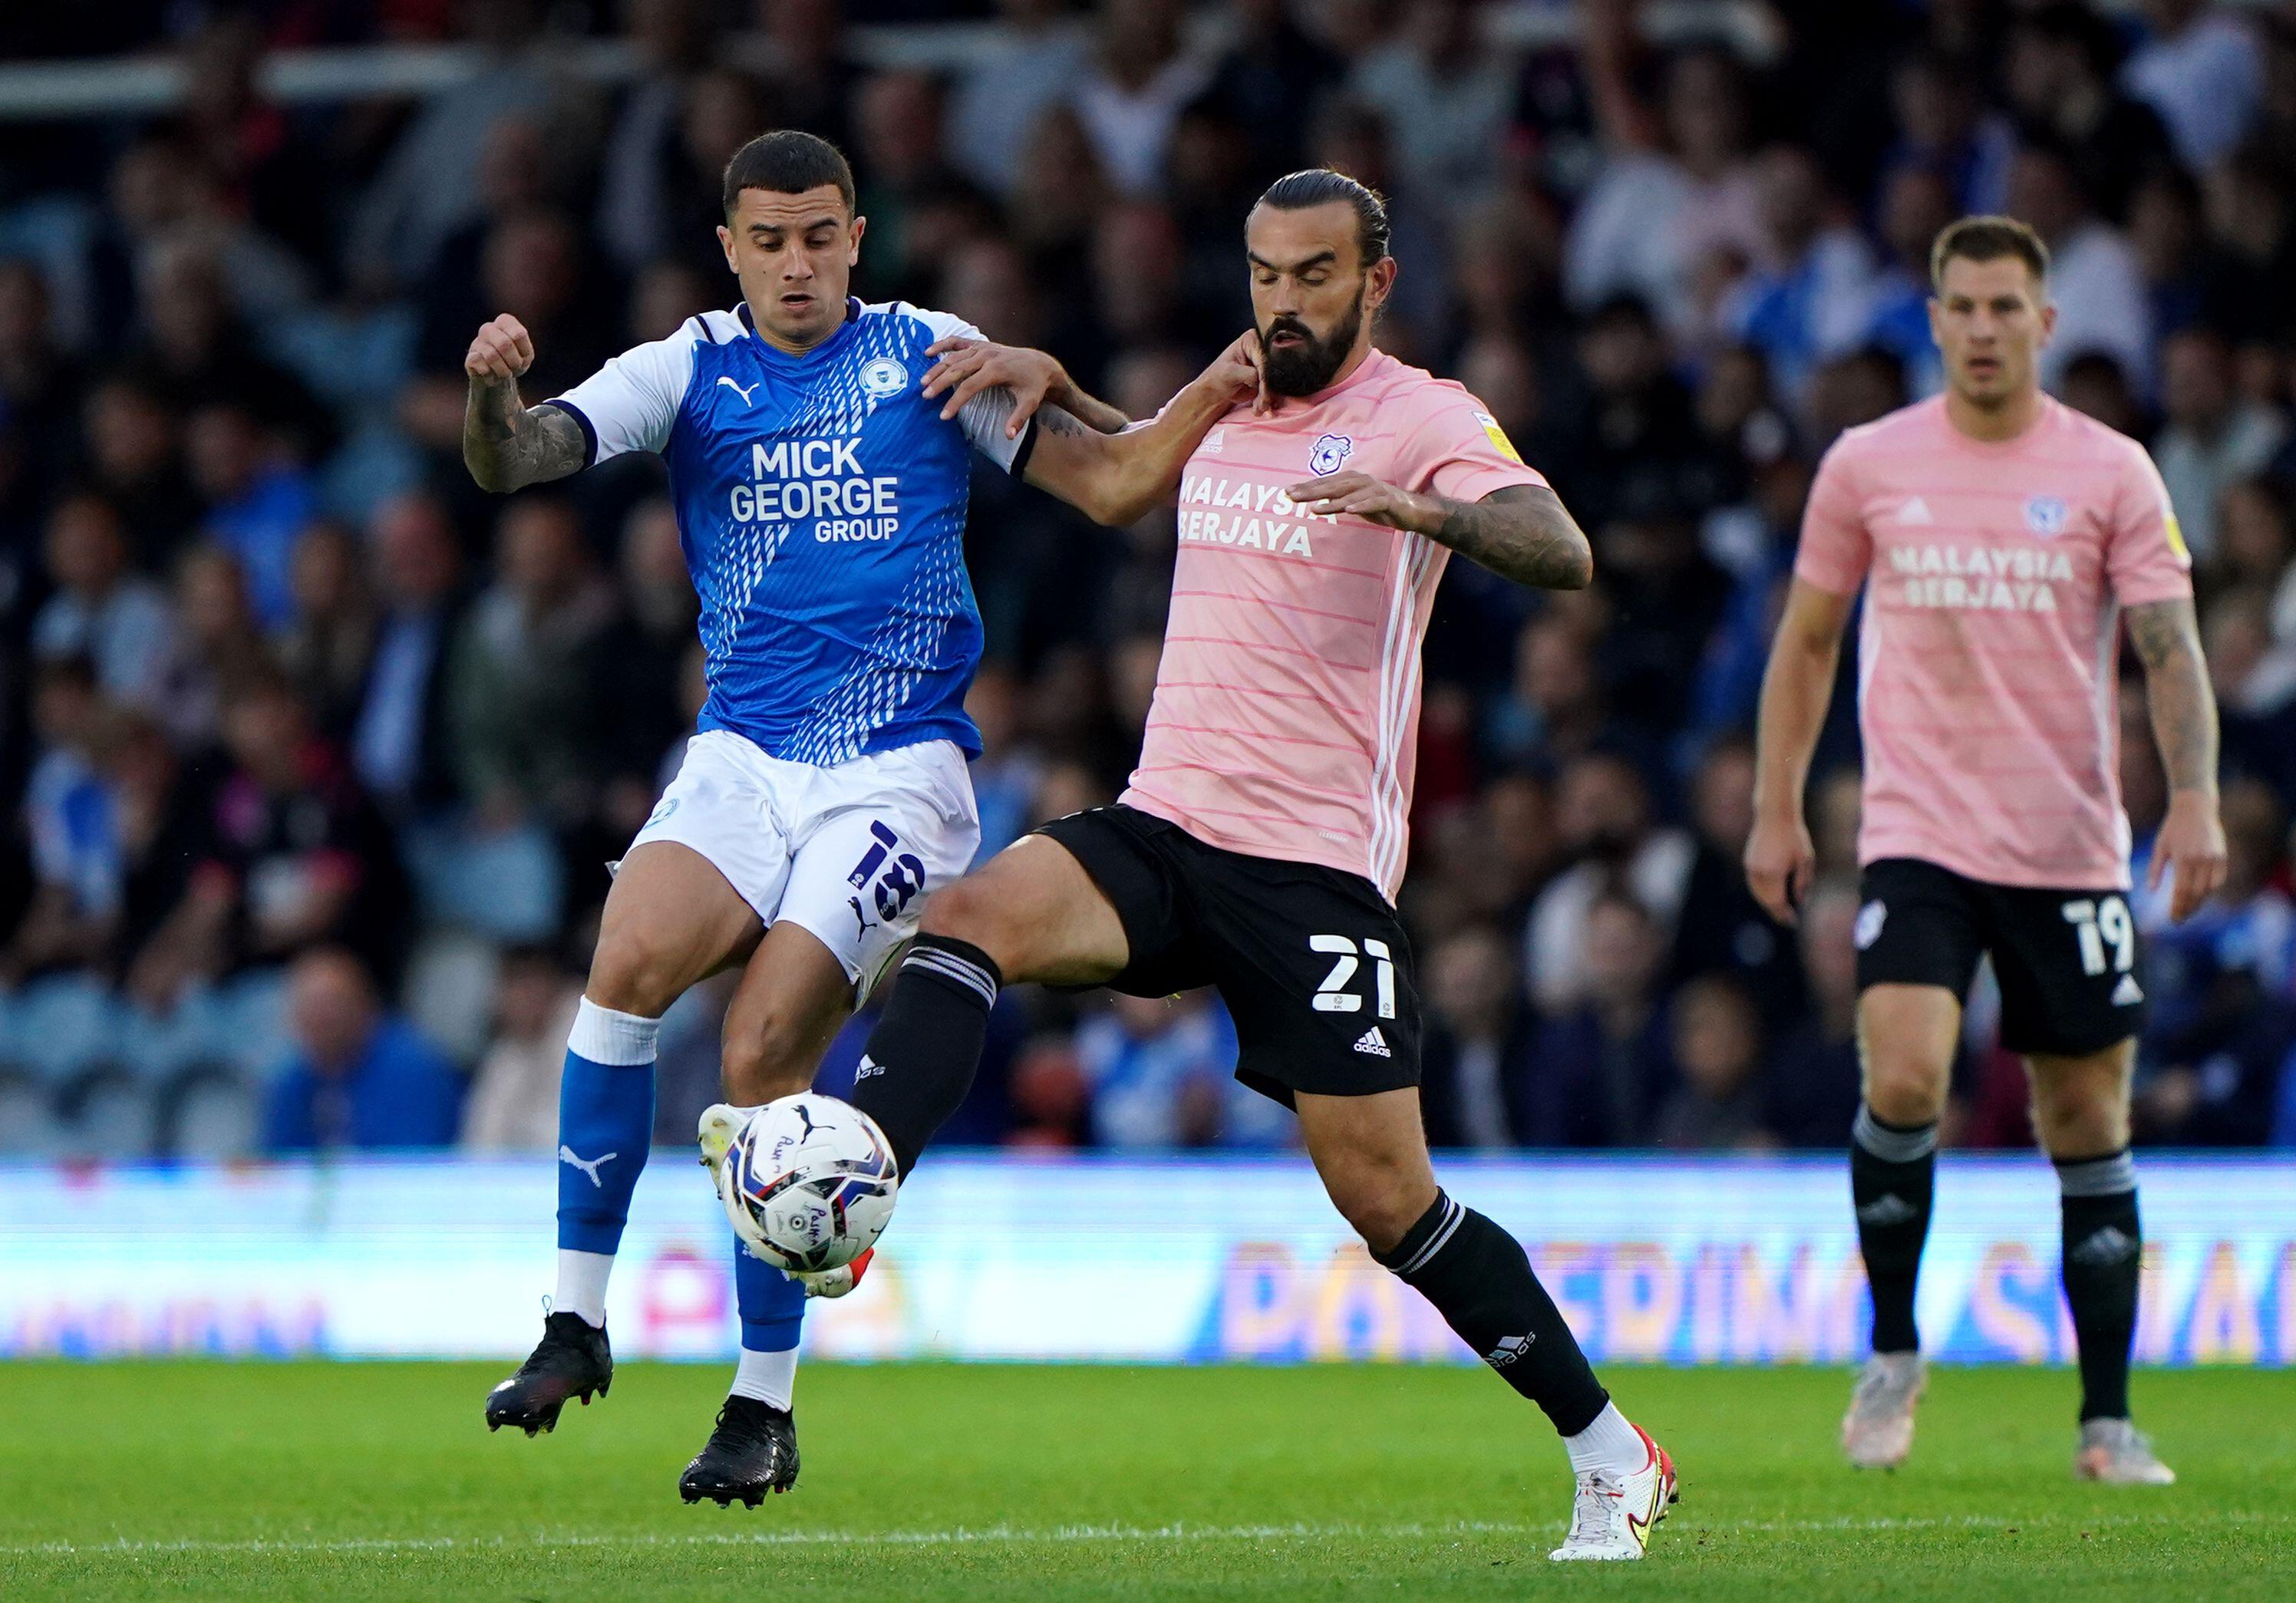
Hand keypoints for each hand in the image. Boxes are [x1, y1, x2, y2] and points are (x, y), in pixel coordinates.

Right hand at [465, 313, 534, 381]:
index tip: (523, 356)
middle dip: (514, 362)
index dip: (525, 351)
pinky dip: (491, 377)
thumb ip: (518, 350)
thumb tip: (497, 352)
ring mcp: (476, 342)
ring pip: (492, 357)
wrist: (499, 379)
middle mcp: (488, 328)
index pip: (519, 334)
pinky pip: (482, 368)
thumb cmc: (515, 362)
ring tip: (504, 373)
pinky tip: (491, 375)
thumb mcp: (525, 356)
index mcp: (504, 322)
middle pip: (504, 344)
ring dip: (504, 372)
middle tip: (514, 367)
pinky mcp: (469, 359)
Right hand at [923, 336, 1068, 435]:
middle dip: (940, 383)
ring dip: (937, 368)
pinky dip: (942, 345)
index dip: (955, 401)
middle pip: (957, 369)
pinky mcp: (980, 344)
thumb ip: (1018, 419)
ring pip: (954, 356)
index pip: (970, 386)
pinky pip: (958, 342)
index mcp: (996, 370)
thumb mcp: (1030, 403)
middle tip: (926, 396)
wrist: (1041, 364)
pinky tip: (928, 352)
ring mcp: (982, 348)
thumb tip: (1009, 436)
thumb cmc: (1034, 385)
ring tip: (923, 382)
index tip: (944, 415)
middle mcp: (987, 356)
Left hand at [1201, 328, 1271, 414]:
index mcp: (1252, 339)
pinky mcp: (1267, 378)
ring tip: (1258, 408)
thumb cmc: (1218, 376)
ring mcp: (1265, 364)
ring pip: (1275, 381)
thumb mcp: (1230, 372)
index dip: (1265, 375)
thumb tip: (1261, 379)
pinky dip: (1267, 400)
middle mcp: (1262, 348)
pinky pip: (1273, 389)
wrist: (1215, 390)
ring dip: (1268, 398)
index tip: (1263, 391)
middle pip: (1273, 369)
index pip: (1265, 357)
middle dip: (1267, 389)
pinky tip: (1259, 408)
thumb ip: (1248, 373)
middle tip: (1261, 404)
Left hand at [1283, 470, 1438, 531]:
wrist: (1411, 510)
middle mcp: (1361, 481)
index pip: (1325, 483)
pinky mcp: (1387, 500)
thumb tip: (1316, 504)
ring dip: (1331, 501)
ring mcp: (1374, 489)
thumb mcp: (1355, 504)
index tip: (1287, 492)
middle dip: (1311, 491)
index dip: (1306, 487)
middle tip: (1291, 496)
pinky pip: (1372, 502)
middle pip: (1332, 486)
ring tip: (1313, 509)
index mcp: (1351, 480)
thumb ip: (1337, 502)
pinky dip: (1360, 506)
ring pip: (1349, 494)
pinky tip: (1348, 511)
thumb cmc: (1380, 505)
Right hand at [1743, 809, 1815, 926]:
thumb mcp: (1805, 860)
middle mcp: (1758, 873)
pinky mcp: (1748, 862)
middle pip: (1765, 901)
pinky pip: (1753, 884)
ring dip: (1767, 904)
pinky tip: (1770, 895)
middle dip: (1776, 912)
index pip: (1777, 902)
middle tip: (1787, 920)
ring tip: (1780, 910)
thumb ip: (1802, 882)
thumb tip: (1800, 901)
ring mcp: (1750, 867)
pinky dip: (1761, 893)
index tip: (1793, 922)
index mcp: (1773, 873)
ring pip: (1757, 894)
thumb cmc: (1794, 836)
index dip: (1784, 915)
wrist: (1774, 815)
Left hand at [2149, 787, 2228, 921]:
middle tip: (2179, 920)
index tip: (2173, 919)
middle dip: (2188, 909)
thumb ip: (2155, 869)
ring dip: (2199, 903)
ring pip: (2209, 889)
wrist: (2195, 807)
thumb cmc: (2173, 827)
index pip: (2182, 892)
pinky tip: (2200, 897)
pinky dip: (2210, 891)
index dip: (2178, 908)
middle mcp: (2202, 860)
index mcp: (2184, 859)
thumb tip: (2150, 890)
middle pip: (2197, 894)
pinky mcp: (2223, 856)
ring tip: (2188, 910)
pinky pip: (2219, 880)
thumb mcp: (2160, 847)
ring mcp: (2215, 858)